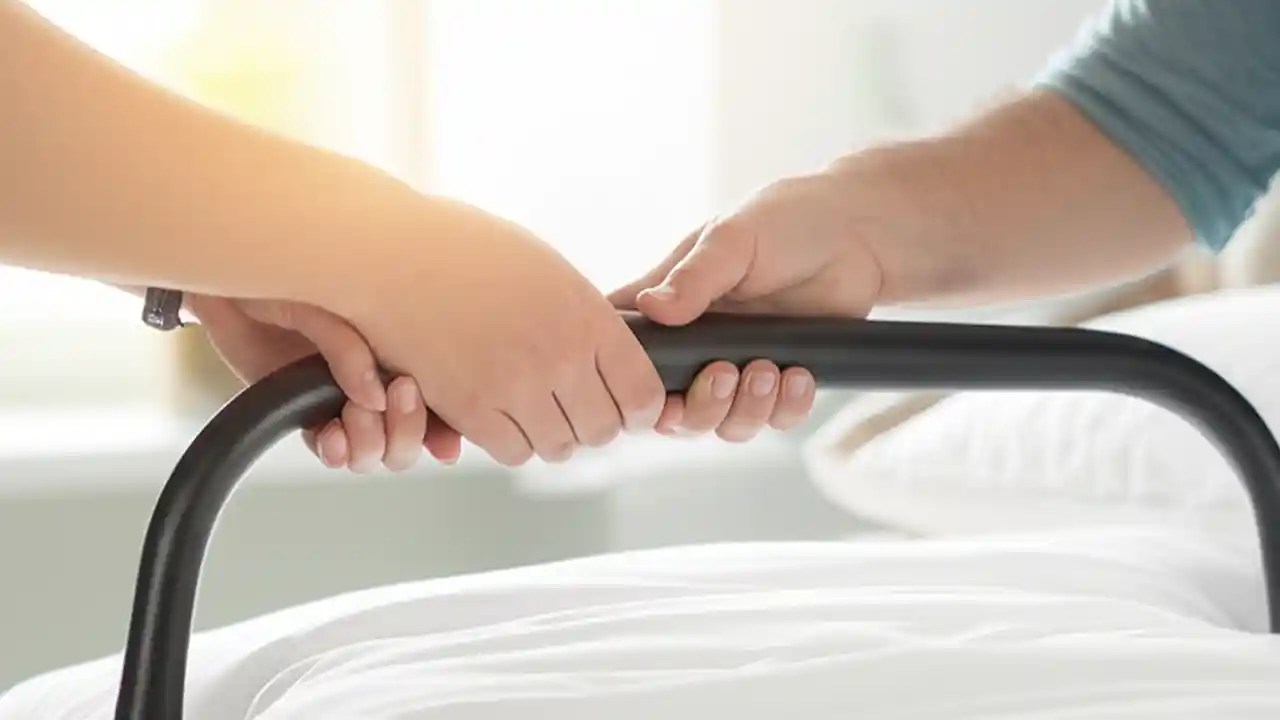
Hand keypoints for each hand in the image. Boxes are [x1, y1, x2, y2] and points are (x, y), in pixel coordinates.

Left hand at [188, 295, 462, 471]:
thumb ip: (350, 349)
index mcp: (396, 355)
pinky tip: (329, 434)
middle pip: (409, 441)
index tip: (446, 444)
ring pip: (375, 454)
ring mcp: (340, 404)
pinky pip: (331, 452)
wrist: (231, 284)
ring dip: (371, 442)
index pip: (438, 405)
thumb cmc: (286, 280)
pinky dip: (336, 450)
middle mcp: (375, 384)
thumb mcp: (327, 303)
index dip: (447, 430)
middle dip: (408, 431)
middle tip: (396, 394)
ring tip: (351, 413)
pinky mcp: (304, 415)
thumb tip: (373, 398)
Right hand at [324, 199, 664, 466]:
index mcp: (588, 317)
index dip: (639, 410)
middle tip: (575, 409)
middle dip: (594, 424)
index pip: (643, 396)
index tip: (627, 408)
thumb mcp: (548, 270)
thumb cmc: (464, 250)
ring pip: (559, 447)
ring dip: (551, 434)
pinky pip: (513, 452)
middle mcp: (560, 357)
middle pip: (603, 430)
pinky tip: (501, 415)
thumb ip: (584, 318)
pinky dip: (513, 441)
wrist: (390, 253)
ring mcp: (516, 387)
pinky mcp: (472, 409)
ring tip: (534, 409)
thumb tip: (610, 359)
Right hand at [610, 171, 886, 439]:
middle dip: (696, 407)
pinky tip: (799, 374)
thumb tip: (651, 309)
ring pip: (720, 423)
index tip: (645, 384)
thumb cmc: (784, 220)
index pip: (624, 351)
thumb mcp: (733, 238)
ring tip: (769, 370)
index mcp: (669, 305)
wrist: (857, 233)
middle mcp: (696, 344)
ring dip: (743, 409)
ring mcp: (737, 365)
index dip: (624, 379)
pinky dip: (784, 408)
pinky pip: (772, 420)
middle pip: (670, 410)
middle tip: (723, 373)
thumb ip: (694, 277)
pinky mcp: (780, 381)